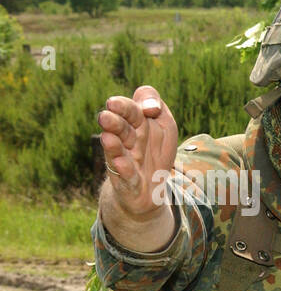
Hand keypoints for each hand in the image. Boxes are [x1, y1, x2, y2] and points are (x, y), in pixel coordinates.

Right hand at [97, 85, 178, 217]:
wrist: (149, 186)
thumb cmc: (155, 150)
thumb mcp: (165, 125)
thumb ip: (159, 108)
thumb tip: (150, 106)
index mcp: (136, 122)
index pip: (133, 107)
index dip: (139, 104)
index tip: (151, 109)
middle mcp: (127, 138)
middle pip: (120, 127)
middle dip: (114, 122)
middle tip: (106, 115)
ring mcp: (124, 158)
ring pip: (116, 150)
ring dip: (113, 145)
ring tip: (107, 138)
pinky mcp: (126, 179)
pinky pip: (125, 174)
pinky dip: (123, 168)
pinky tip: (121, 163)